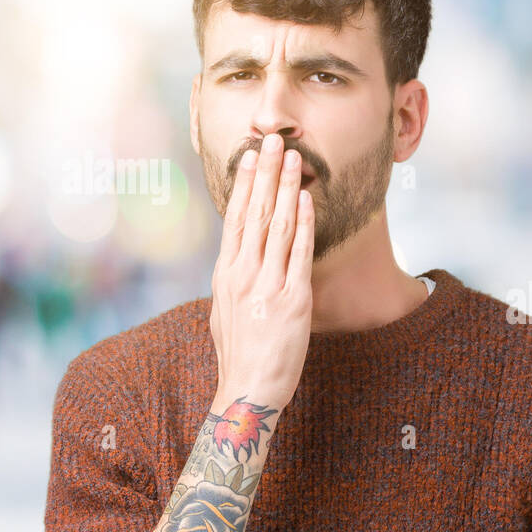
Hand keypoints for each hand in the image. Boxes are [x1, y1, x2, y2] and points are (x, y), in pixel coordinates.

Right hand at [208, 133, 314, 410]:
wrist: (248, 390)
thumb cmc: (241, 356)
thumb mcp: (226, 312)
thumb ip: (234, 282)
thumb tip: (239, 262)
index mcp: (225, 275)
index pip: (235, 219)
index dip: (244, 185)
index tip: (251, 157)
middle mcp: (243, 274)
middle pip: (254, 213)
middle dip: (265, 173)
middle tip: (272, 140)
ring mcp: (267, 285)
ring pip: (276, 226)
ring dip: (286, 188)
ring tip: (294, 158)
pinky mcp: (292, 300)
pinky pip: (299, 253)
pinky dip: (303, 223)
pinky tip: (306, 199)